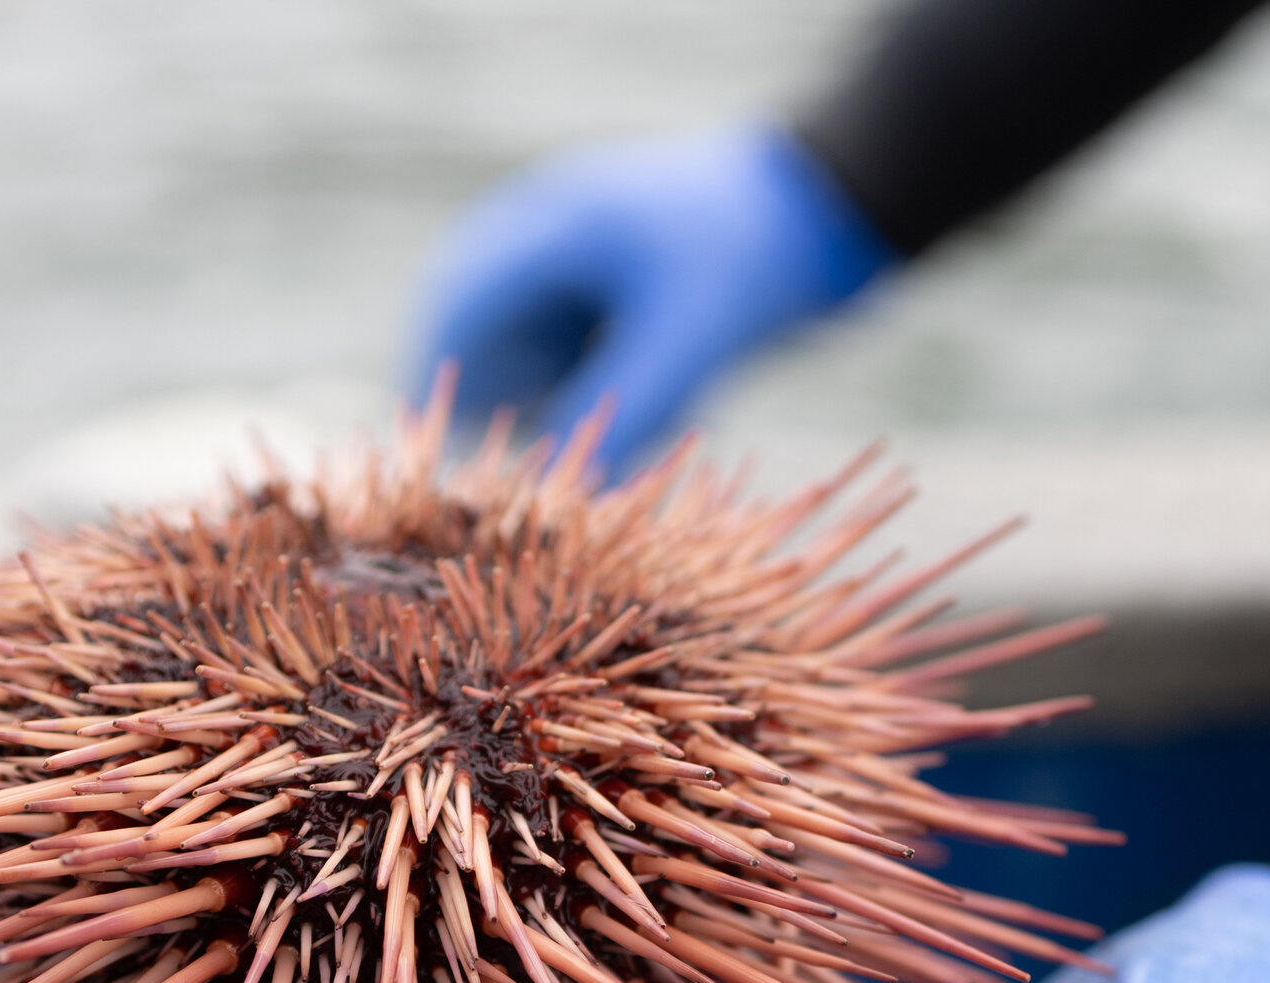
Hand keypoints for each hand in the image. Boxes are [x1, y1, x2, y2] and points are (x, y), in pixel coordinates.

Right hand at [409, 128, 895, 478]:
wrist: (835, 208)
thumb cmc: (761, 255)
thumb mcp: (693, 339)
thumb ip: (629, 413)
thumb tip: (572, 488)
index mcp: (557, 226)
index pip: (459, 299)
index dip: (434, 373)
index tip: (435, 446)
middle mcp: (558, 241)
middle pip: (481, 326)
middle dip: (487, 398)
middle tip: (494, 470)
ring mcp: (586, 265)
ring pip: (529, 348)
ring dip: (542, 402)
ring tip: (575, 454)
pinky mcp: (618, 294)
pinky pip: (575, 355)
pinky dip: (586, 395)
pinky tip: (630, 424)